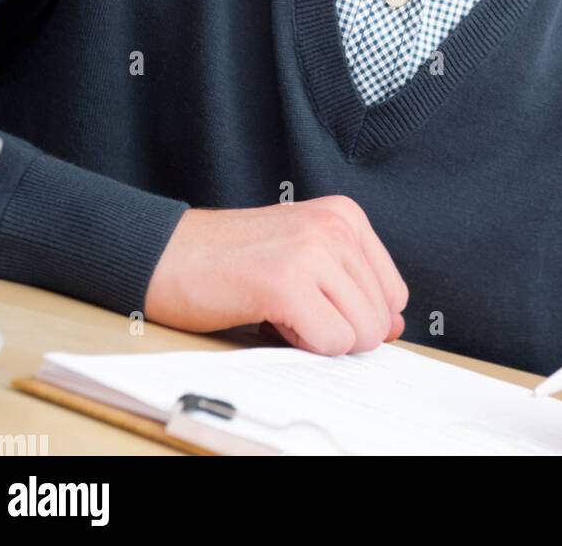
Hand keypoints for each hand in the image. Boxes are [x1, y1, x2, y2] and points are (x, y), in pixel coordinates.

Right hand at [144, 195, 408, 354]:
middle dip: (338, 330)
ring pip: (361, 334)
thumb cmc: (232, 259)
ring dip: (318, 338)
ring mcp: (313, 251)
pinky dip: (302, 346)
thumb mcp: (305, 259)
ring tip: (279, 308)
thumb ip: (354, 288)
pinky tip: (270, 317)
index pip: (393, 292)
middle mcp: (336, 226)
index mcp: (346, 215)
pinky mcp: (287, 283)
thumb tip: (396, 328)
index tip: (314, 299)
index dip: (355, 313)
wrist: (166, 254)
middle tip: (291, 305)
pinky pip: (331, 343)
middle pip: (380, 318)